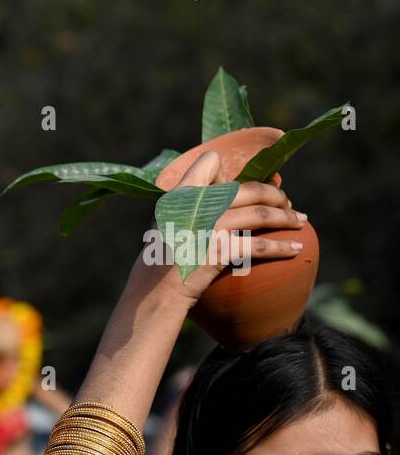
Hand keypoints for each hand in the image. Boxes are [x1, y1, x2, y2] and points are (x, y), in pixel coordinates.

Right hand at [132, 150, 306, 306]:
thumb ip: (188, 208)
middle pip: (249, 188)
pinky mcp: (219, 249)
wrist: (153, 293)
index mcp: (181, 194)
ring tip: (300, 221)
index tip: (241, 186)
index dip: (229, 173)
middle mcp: (196, 204)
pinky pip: (260, 245)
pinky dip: (283, 247)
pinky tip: (297, 249)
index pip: (210, 161)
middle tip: (287, 205)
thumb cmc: (161, 263)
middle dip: (276, 195)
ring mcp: (208, 226)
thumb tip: (222, 195)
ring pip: (261, 213)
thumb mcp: (166, 225)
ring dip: (287, 217)